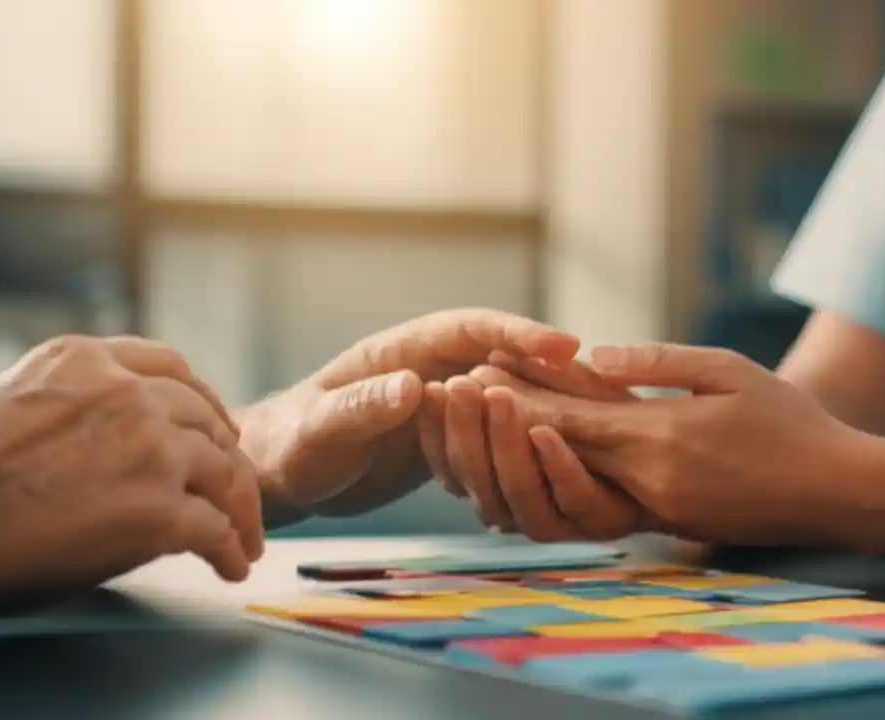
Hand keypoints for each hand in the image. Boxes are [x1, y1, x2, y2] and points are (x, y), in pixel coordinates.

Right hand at [0, 335, 262, 609]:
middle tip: (233, 485)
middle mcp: (130, 394)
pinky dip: (229, 548)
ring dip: (238, 507)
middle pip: (205, 419)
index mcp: (88, 361)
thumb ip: (65, 397)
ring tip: (242, 537)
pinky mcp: (160, 507)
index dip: (200, 398)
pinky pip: (214, 527)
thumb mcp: (11, 394)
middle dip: (224, 454)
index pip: (168, 367)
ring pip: (223, 470)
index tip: (213, 421)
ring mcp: (152, 448)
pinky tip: (231, 565)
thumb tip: (84, 423)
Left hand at [235, 309, 578, 520]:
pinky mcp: (447, 439)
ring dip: (547, 408)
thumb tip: (414, 388)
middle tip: (605, 390)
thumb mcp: (320, 432)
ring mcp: (442, 405)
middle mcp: (430, 371)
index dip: (519, 334)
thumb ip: (362, 408)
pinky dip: (525, 444)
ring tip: (597, 422)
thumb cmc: (288, 447)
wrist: (280, 474)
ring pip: (509, 398)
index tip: (565, 347)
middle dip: (553, 370)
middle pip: (505, 359)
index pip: (471, 329)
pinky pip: (495, 436)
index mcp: (402, 352)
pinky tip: (558, 460)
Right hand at [436, 353, 642, 537]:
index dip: (435, 429)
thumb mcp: (567, 387)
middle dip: (463, 432)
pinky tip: (546, 431)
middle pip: (478, 483)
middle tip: (457, 386)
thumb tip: (484, 363)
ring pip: (518, 498)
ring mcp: (567, 519)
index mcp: (506, 479)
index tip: (423, 387)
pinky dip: (557, 467)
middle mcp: (528, 507)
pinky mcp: (609, 521)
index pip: (454, 461)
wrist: (691, 460)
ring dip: (506, 446)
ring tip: (500, 398)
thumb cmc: (624, 413)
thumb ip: (528, 383)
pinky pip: (574, 502)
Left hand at [474, 343, 871, 544]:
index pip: (568, 416)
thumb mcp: (728, 370)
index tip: (476, 372)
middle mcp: (645, 481)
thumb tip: (595, 355)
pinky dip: (566, 478)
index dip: (518, 395)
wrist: (836, 493)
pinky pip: (599, 500)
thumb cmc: (790, 422)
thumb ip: (658, 362)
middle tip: (460, 395)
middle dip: (508, 423)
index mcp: (659, 438)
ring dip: (528, 455)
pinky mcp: (664, 525)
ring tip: (487, 427)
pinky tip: (541, 459)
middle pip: (558, 450)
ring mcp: (653, 510)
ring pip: (571, 482)